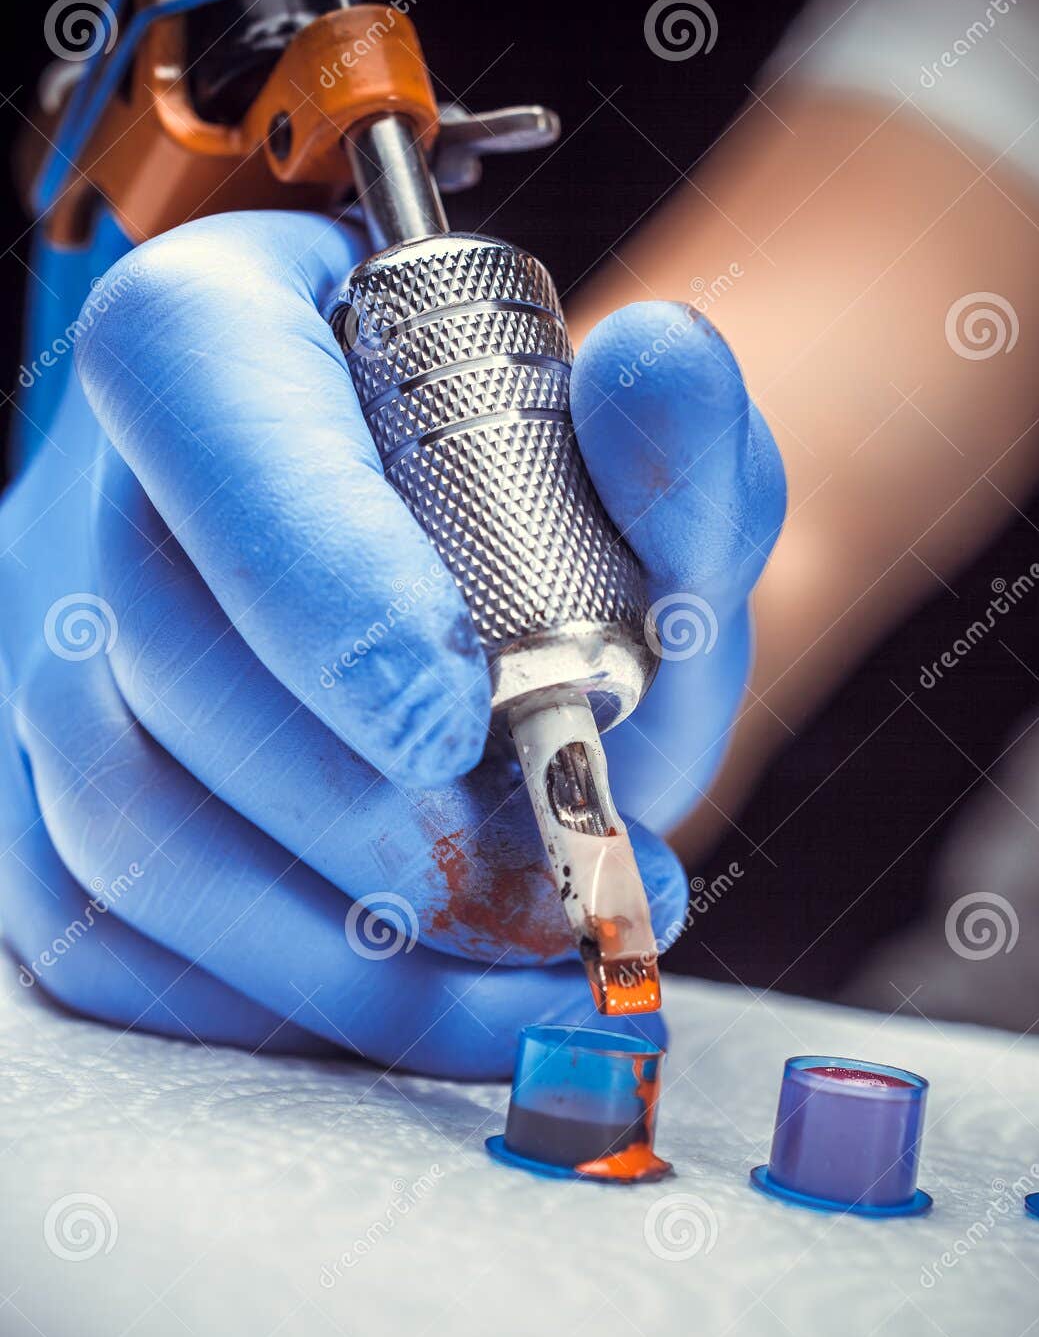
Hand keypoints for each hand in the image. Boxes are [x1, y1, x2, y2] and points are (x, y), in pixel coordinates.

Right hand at [0, 211, 783, 1075]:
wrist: (469, 616)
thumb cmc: (545, 530)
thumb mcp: (650, 474)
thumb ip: (679, 431)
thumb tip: (653, 372)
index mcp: (228, 333)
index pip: (198, 388)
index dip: (314, 572)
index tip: (456, 722)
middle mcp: (100, 491)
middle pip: (162, 654)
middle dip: (360, 817)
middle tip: (536, 882)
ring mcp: (50, 658)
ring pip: (125, 827)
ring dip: (334, 947)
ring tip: (523, 959)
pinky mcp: (48, 807)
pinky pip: (107, 940)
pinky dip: (274, 1003)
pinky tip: (421, 999)